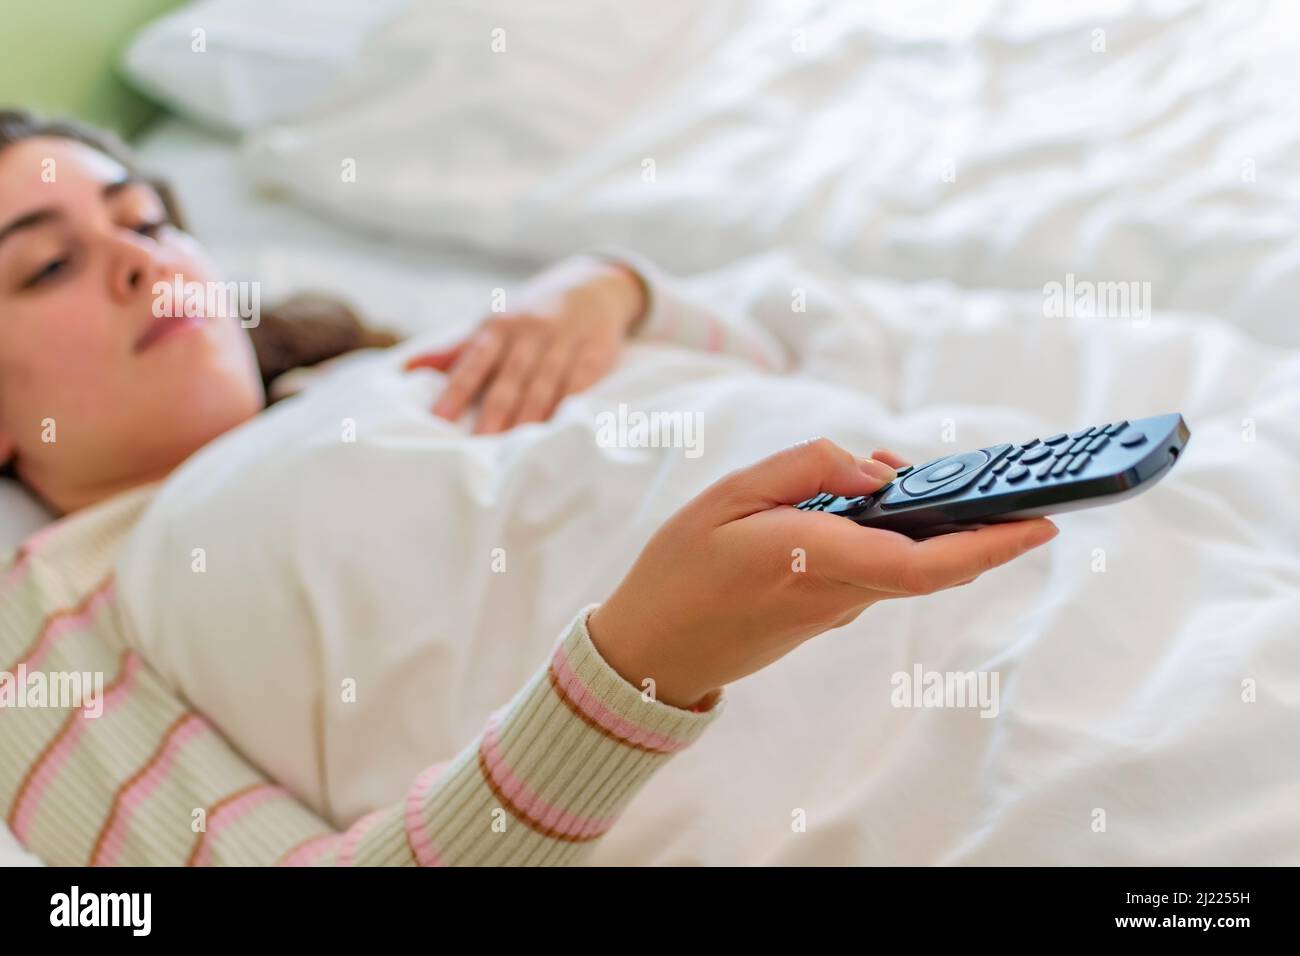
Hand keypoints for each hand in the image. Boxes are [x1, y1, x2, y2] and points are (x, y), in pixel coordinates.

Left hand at [405, 256, 645, 432]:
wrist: (591, 286)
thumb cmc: (528, 314)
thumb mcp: (492, 323)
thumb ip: (453, 349)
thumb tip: (403, 368)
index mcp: (498, 325)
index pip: (474, 361)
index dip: (456, 390)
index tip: (439, 419)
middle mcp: (530, 332)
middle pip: (510, 380)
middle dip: (494, 414)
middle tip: (479, 447)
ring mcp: (565, 342)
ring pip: (545, 387)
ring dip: (529, 419)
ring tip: (515, 449)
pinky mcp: (595, 353)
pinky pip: (581, 384)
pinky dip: (568, 407)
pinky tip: (558, 432)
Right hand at [587, 439, 1057, 708]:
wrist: (652, 652)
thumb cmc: (678, 571)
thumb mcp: (726, 496)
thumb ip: (805, 470)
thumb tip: (876, 473)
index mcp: (810, 561)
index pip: (922, 563)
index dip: (989, 545)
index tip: (1042, 523)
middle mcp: (837, 594)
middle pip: (932, 564)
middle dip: (977, 522)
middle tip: (1001, 476)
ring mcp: (835, 611)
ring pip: (905, 562)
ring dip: (923, 519)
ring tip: (898, 468)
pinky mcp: (826, 614)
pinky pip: (876, 569)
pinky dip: (889, 532)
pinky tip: (862, 497)